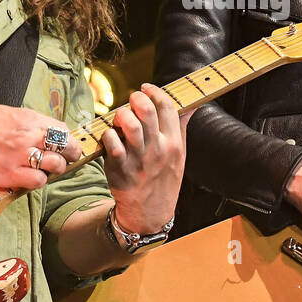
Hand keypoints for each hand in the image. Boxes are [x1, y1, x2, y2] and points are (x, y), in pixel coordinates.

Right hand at [0, 104, 83, 191]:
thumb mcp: (9, 114)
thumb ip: (29, 123)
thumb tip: (47, 132)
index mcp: (28, 119)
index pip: (62, 130)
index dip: (68, 140)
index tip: (68, 146)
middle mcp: (27, 136)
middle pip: (65, 147)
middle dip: (71, 154)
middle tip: (68, 159)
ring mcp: (18, 156)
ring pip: (56, 165)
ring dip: (56, 169)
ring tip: (47, 169)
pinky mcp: (7, 174)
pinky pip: (37, 181)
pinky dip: (38, 181)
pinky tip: (30, 178)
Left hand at [102, 83, 190, 235]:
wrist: (150, 213)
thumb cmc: (164, 180)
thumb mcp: (180, 155)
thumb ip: (181, 126)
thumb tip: (192, 104)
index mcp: (174, 144)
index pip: (167, 107)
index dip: (155, 92)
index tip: (146, 88)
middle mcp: (158, 150)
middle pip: (146, 111)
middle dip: (136, 98)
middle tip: (131, 100)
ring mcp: (138, 160)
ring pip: (128, 124)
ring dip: (121, 114)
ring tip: (120, 117)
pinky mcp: (119, 168)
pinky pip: (112, 143)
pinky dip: (108, 134)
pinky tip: (111, 135)